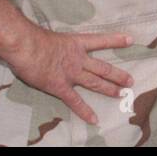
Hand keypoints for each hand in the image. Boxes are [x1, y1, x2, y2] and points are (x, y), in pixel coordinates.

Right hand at [8, 24, 133, 124]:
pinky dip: (84, 111)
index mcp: (76, 43)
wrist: (26, 46)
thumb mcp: (51, 36)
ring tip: (122, 94)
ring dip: (109, 89)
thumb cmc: (33, 38)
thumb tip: (53, 47)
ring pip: (95, 83)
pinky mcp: (60, 87)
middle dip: (117, 75)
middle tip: (130, 81)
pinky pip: (75, 101)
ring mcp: (71, 74)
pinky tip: (94, 119)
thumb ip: (57, 44)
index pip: (101, 41)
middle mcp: (78, 59)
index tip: (130, 40)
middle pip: (103, 68)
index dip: (116, 40)